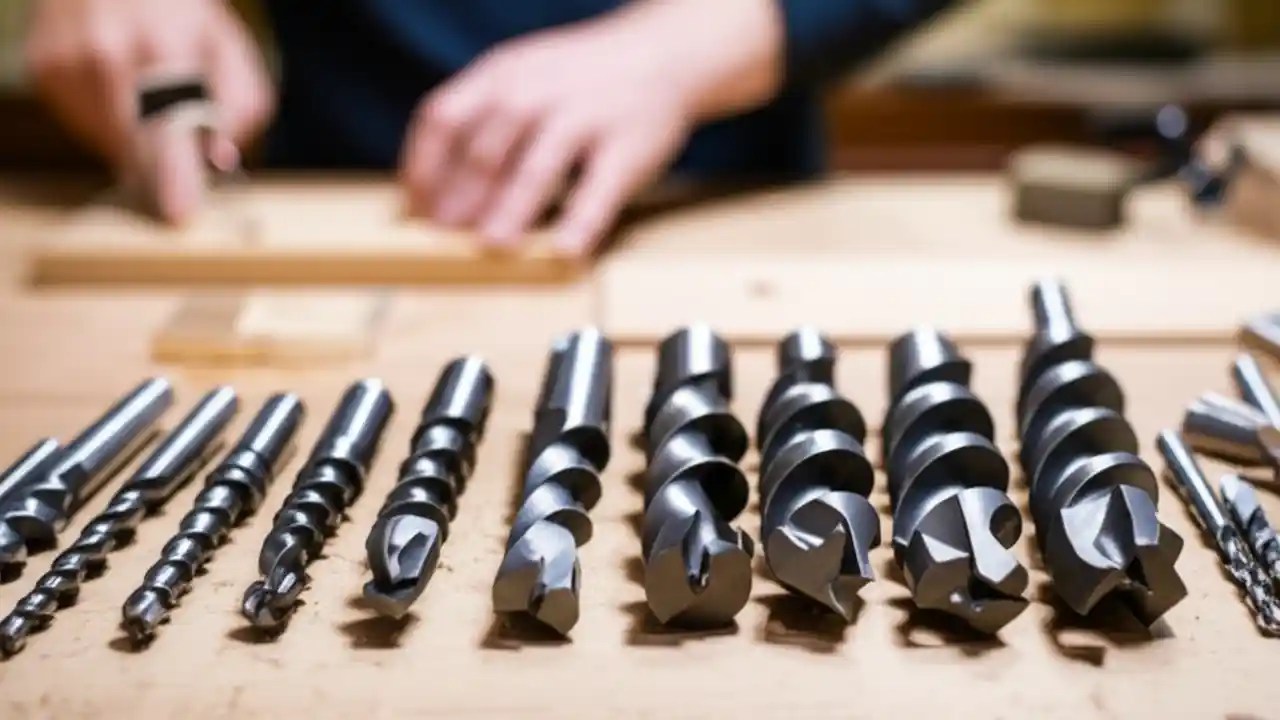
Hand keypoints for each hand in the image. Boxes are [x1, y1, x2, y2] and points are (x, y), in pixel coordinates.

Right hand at [25, 0, 272, 222]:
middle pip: (129, 141)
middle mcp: (106, 52)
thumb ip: (237, 108)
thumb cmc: (184, 18)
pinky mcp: (43, 68)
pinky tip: (120, 94)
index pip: (167, 122)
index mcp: (163, 45)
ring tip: (149, 104)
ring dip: (135, 145)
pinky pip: (83, 125)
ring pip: (107, 139)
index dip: (173, 173)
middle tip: (175, 198)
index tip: (177, 213)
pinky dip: (108, 125)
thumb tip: (219, 159)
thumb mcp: (229, 51)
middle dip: (156, 174)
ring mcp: (66, 60)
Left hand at [401, 0, 783, 255]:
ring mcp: (584, 117)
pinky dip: (581, 224)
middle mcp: (538, 91)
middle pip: (486, 150)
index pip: (444, 119)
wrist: (663, 52)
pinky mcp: (627, 147)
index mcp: (502, 74)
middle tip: (444, 240)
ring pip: (536, 169)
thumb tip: (431, 189)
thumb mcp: (521, 75)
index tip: (417, 210)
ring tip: (493, 247)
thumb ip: (480, 118)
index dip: (425, 168)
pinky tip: (565, 252)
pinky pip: (599, 190)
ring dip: (510, 211)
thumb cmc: (578, 79)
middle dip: (461, 198)